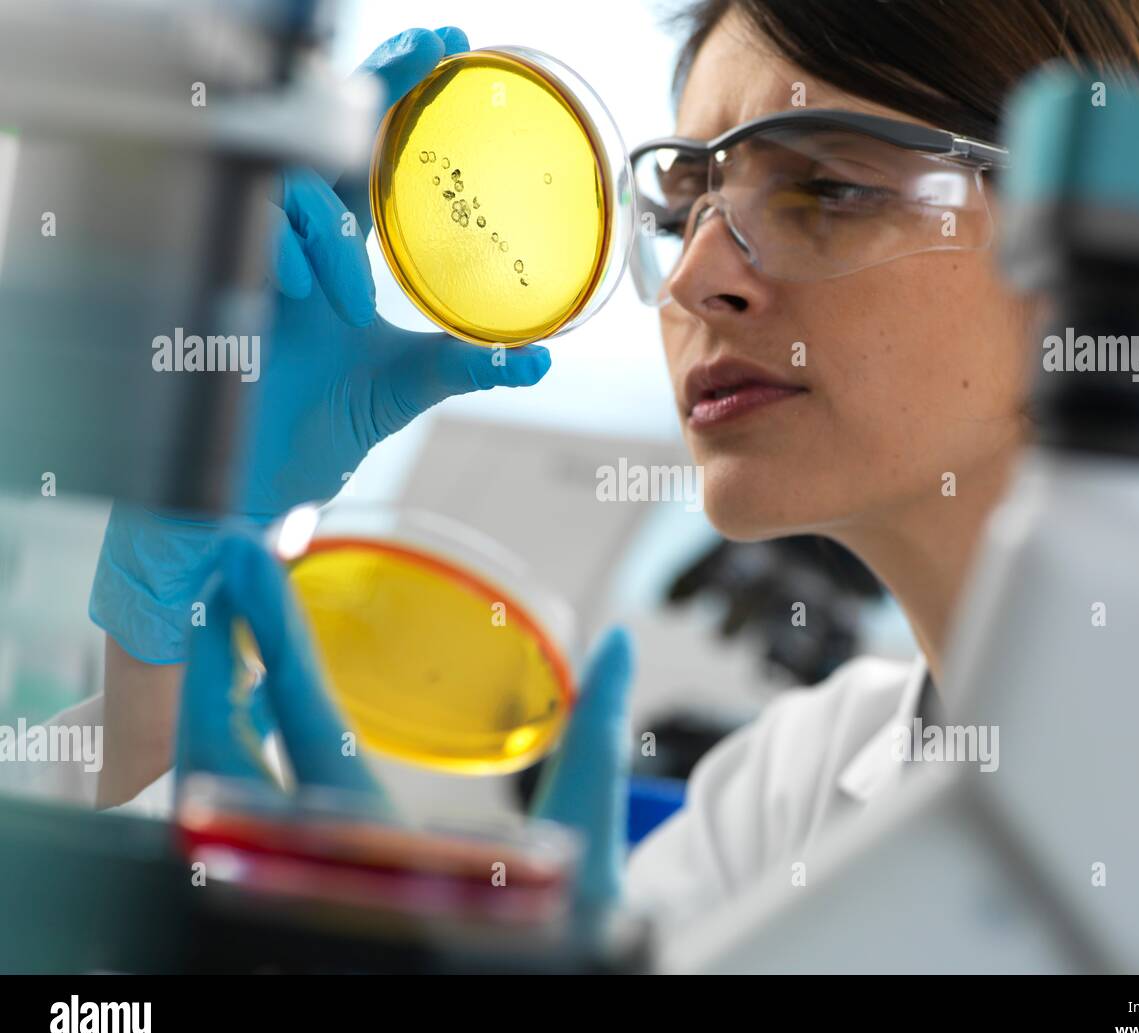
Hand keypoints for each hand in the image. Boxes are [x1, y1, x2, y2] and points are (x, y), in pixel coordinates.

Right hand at [92, 27, 550, 663]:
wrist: (242, 491)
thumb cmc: (313, 432)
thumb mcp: (398, 391)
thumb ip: (462, 366)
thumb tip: (540, 360)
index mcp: (339, 251)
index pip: (369, 153)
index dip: (399, 92)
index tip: (446, 46)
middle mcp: (294, 238)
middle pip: (324, 131)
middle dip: (372, 83)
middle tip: (426, 49)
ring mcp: (250, 250)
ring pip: (288, 182)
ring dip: (327, 231)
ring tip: (346, 306)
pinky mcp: (210, 276)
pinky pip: (241, 227)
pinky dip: (278, 252)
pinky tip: (294, 299)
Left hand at [178, 533, 634, 907]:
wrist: (539, 1005)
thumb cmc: (552, 942)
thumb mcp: (582, 846)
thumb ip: (597, 743)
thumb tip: (618, 648)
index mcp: (380, 845)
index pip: (303, 714)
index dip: (270, 629)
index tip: (250, 559)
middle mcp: (310, 876)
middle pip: (217, 755)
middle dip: (207, 656)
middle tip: (219, 579)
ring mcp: (283, 900)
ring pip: (204, 797)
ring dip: (206, 710)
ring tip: (227, 643)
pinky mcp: (281, 913)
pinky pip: (219, 832)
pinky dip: (220, 766)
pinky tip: (248, 733)